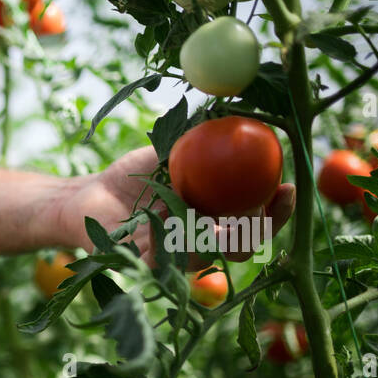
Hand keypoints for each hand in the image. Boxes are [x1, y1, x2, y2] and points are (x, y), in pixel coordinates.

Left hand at [60, 146, 295, 265]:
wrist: (90, 193)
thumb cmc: (136, 175)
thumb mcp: (176, 150)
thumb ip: (209, 140)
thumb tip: (249, 112)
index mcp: (213, 220)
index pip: (255, 223)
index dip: (276, 210)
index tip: (288, 186)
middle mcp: (198, 243)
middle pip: (241, 248)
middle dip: (264, 228)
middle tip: (270, 202)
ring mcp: (172, 257)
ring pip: (207, 257)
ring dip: (225, 239)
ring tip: (233, 220)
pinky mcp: (142, 265)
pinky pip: (165, 260)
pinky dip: (176, 243)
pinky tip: (182, 226)